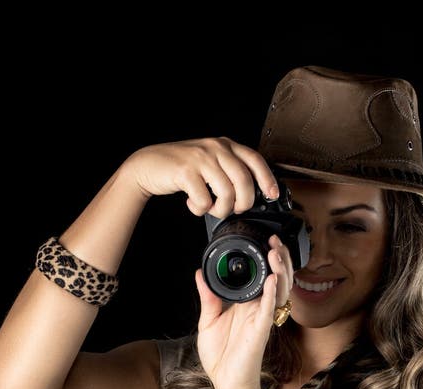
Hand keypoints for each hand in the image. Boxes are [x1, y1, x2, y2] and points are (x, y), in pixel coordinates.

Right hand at [122, 137, 278, 215]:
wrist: (149, 165)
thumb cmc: (182, 168)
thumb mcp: (210, 162)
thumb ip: (229, 170)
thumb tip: (252, 192)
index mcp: (225, 145)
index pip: (255, 160)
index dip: (267, 179)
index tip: (272, 195)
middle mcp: (215, 148)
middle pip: (244, 182)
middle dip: (242, 203)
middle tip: (232, 209)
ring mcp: (201, 158)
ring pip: (226, 193)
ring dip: (219, 209)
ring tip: (209, 208)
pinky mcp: (186, 171)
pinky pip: (204, 199)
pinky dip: (199, 209)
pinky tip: (193, 204)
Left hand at [196, 234, 293, 388]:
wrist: (226, 383)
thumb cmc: (221, 357)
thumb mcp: (208, 321)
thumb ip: (208, 297)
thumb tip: (200, 273)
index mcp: (246, 305)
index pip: (261, 276)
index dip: (265, 258)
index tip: (261, 241)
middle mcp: (257, 309)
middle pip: (277, 278)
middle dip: (279, 258)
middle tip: (274, 240)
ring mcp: (262, 318)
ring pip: (279, 289)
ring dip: (280, 270)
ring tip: (276, 252)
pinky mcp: (261, 330)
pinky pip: (269, 309)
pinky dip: (273, 292)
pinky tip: (273, 279)